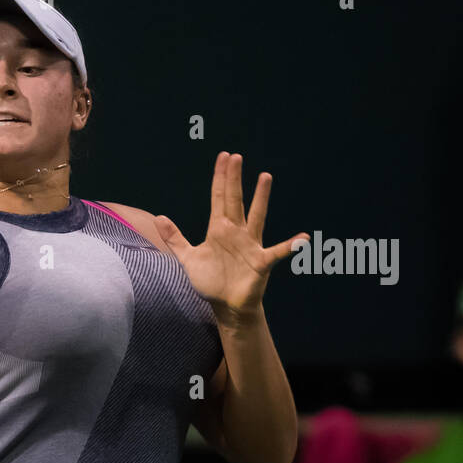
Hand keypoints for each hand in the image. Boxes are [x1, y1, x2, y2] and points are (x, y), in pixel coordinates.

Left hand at [153, 151, 307, 324]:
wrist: (226, 306)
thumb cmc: (211, 282)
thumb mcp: (188, 258)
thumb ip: (175, 238)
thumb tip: (159, 217)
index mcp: (219, 230)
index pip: (219, 198)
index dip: (220, 179)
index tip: (223, 157)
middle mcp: (236, 232)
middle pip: (234, 200)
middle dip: (233, 179)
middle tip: (235, 157)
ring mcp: (250, 245)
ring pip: (256, 216)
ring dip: (260, 198)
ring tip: (265, 177)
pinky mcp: (261, 262)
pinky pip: (278, 252)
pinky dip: (290, 246)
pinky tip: (302, 238)